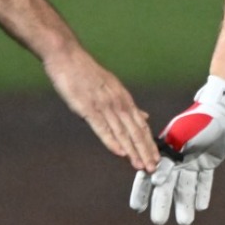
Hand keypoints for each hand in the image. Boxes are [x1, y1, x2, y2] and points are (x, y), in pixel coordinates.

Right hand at [43, 50, 157, 170]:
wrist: (68, 57)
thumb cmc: (87, 73)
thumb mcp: (113, 87)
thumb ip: (128, 105)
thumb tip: (144, 116)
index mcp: (124, 99)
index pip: (141, 125)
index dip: (149, 143)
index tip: (156, 158)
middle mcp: (118, 103)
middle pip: (135, 131)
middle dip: (145, 151)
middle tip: (153, 168)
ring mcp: (104, 105)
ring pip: (122, 132)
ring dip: (132, 151)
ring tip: (140, 166)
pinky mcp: (88, 108)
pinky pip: (102, 127)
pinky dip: (112, 141)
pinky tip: (119, 153)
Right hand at [129, 76, 224, 224]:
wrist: (223, 111)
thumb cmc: (198, 121)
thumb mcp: (180, 138)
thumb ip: (169, 160)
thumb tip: (155, 181)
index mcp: (166, 151)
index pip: (150, 175)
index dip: (142, 191)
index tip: (137, 207)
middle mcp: (177, 159)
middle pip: (168, 186)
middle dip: (162, 203)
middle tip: (158, 222)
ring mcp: (193, 161)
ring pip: (187, 187)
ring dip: (185, 204)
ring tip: (185, 222)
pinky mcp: (208, 162)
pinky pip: (204, 181)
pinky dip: (202, 193)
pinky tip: (200, 207)